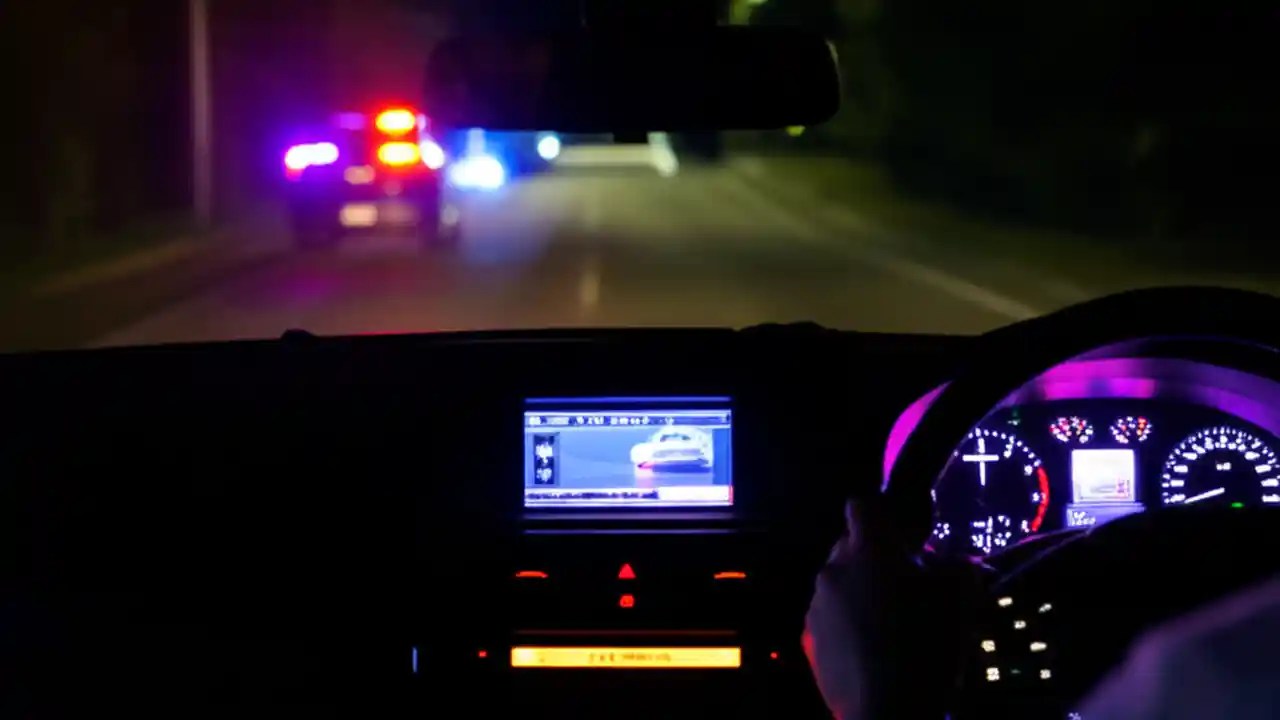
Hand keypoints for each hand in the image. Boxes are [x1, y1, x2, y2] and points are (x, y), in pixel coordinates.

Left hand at [804, 498, 985, 718]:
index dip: (879, 514)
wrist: (887, 710)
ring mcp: (816, 603)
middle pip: (848, 545)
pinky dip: (844, 622)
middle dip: (871, 557)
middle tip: (902, 584)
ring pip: (837, 582)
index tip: (897, 535)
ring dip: (857, 591)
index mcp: (868, 550)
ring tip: (886, 622)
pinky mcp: (806, 636)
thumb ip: (956, 567)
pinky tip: (868, 646)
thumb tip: (955, 560)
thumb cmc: (927, 646)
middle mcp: (833, 568)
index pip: (861, 505)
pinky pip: (828, 615)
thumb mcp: (959, 600)